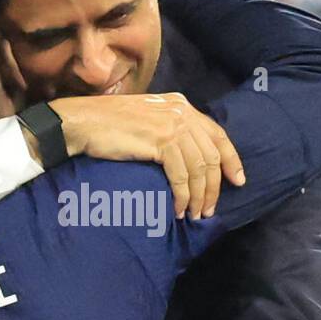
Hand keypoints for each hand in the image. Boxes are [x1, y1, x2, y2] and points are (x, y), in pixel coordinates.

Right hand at [49, 92, 244, 218]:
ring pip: (199, 168)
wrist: (82, 122)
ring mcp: (172, 124)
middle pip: (211, 154)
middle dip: (214, 187)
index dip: (231, 160)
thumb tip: (189, 159)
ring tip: (195, 215)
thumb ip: (170, 130)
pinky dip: (183, 196)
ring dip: (199, 196)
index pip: (217, 134)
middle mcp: (181, 111)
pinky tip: (179, 209)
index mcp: (181, 105)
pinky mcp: (161, 140)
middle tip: (209, 210)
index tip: (239, 181)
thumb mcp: (147, 121)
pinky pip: (181, 175)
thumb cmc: (107, 125)